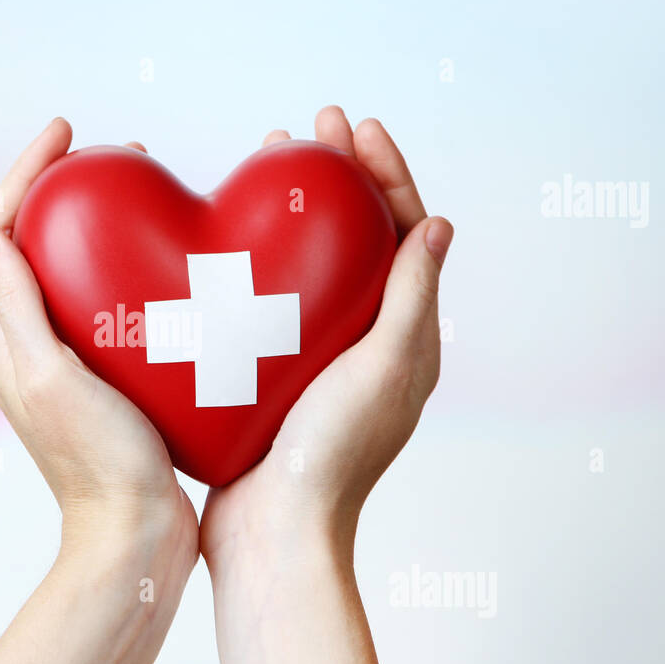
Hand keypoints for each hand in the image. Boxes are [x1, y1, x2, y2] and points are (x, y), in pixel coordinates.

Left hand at [0, 118, 196, 564]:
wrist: (135, 533)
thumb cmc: (98, 463)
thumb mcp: (50, 378)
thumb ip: (16, 306)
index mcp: (0, 338)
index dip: (25, 172)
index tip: (65, 131)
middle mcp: (21, 342)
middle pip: (28, 240)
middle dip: (59, 186)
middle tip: (110, 153)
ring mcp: (60, 357)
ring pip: (66, 265)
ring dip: (92, 218)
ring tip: (136, 184)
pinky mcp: (97, 372)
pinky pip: (100, 297)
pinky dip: (121, 261)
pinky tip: (162, 252)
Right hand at [201, 107, 452, 568]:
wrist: (274, 535)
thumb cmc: (331, 458)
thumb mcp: (382, 370)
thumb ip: (410, 299)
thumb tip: (438, 226)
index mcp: (407, 341)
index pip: (407, 237)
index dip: (387, 175)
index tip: (356, 128)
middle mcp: (369, 344)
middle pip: (361, 240)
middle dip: (342, 178)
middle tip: (311, 130)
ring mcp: (319, 359)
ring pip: (313, 264)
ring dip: (298, 209)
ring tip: (269, 163)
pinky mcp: (274, 373)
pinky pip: (273, 300)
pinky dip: (258, 257)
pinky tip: (226, 237)